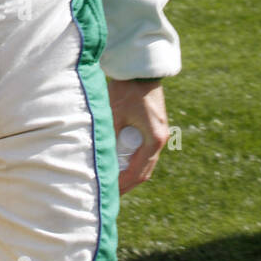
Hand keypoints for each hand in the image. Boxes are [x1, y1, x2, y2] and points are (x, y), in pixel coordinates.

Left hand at [107, 78, 169, 194]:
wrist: (140, 67)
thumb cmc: (127, 89)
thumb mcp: (114, 113)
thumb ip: (110, 137)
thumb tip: (101, 158)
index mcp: (153, 139)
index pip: (138, 171)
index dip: (124, 183)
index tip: (111, 192)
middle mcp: (160, 138)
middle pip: (144, 170)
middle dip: (128, 182)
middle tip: (112, 193)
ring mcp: (159, 133)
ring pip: (145, 161)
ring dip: (131, 171)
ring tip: (115, 181)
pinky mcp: (155, 126)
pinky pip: (144, 149)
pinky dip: (133, 159)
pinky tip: (121, 162)